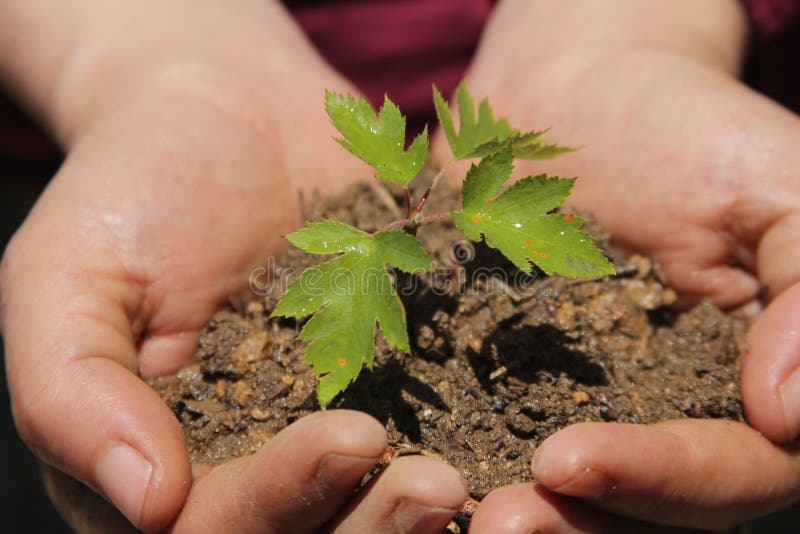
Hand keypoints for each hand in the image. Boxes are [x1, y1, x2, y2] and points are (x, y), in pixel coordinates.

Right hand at [0, 3, 467, 529]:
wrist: (225, 112)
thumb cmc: (132, 189)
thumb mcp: (66, 281)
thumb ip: (73, 396)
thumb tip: (146, 506)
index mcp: (169, 466)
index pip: (219, 527)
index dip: (282, 501)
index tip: (349, 439)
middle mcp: (255, 464)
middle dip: (373, 527)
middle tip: (438, 486)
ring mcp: (332, 423)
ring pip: (377, 507)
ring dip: (424, 512)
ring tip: (476, 478)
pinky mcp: (396, 377)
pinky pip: (438, 428)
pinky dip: (479, 445)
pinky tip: (528, 442)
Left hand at [432, 1, 799, 530]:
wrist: (578, 91)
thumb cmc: (690, 132)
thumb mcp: (778, 193)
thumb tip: (790, 418)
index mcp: (742, 391)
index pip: (725, 469)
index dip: (658, 478)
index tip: (567, 458)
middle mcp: (664, 415)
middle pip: (640, 512)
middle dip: (574, 523)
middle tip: (498, 521)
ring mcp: (580, 404)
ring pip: (563, 494)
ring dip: (514, 513)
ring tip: (448, 508)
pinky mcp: (504, 380)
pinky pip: (484, 434)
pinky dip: (453, 458)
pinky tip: (401, 470)